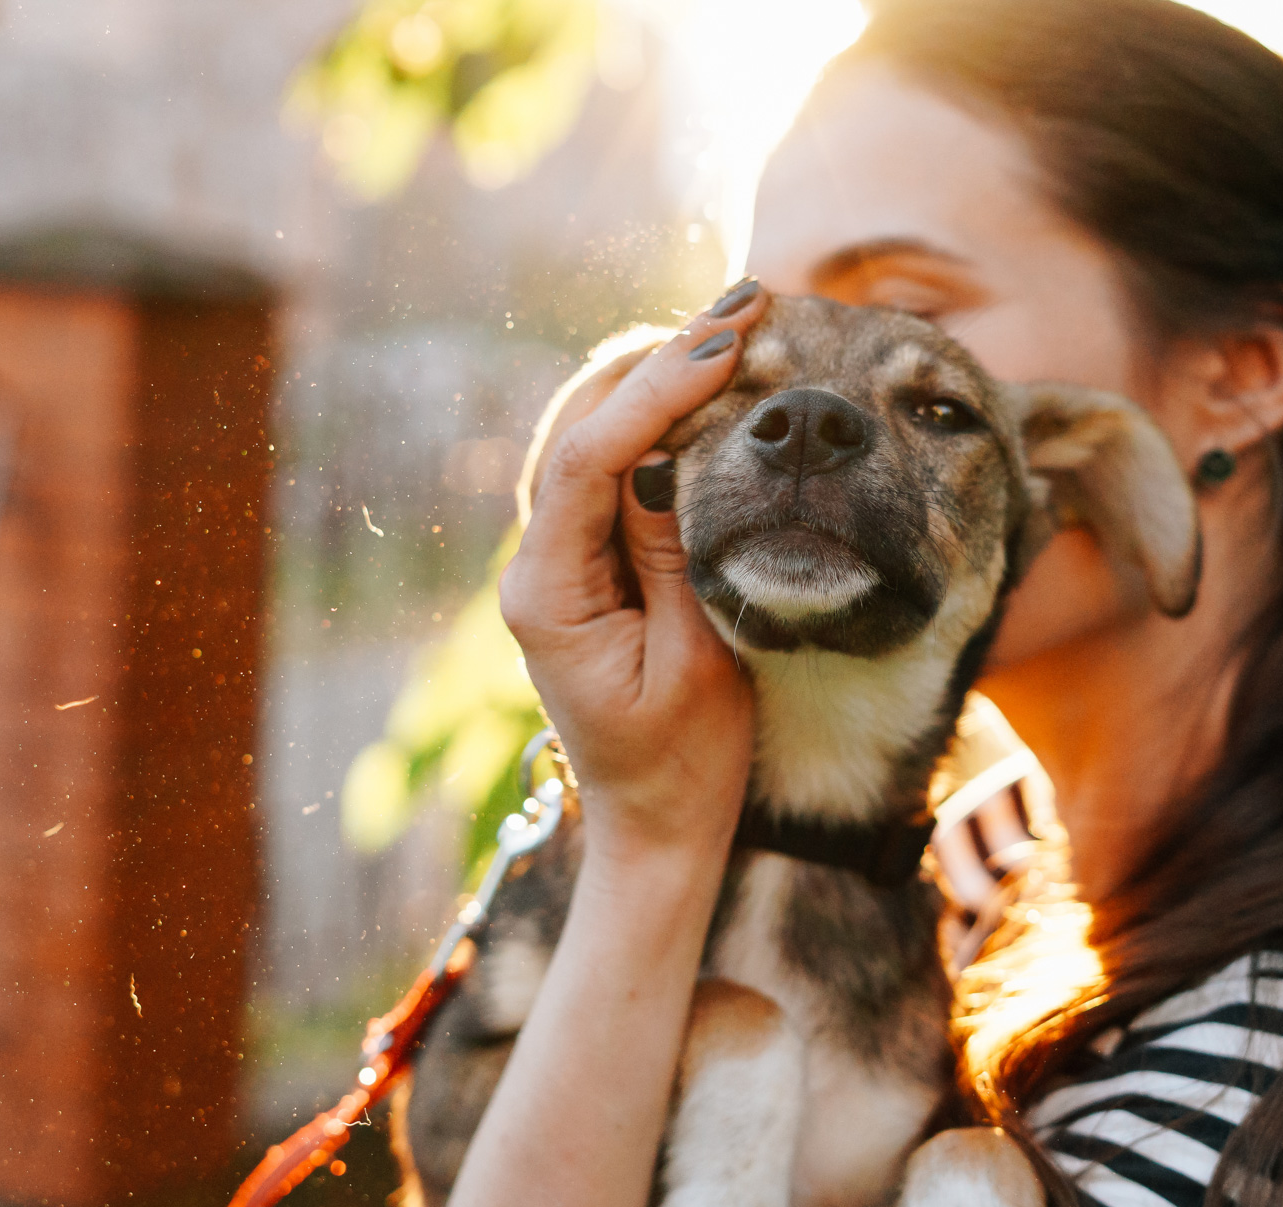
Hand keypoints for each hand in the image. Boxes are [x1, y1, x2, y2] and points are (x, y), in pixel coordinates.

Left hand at [500, 283, 767, 863]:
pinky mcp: (585, 564)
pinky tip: (705, 385)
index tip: (726, 342)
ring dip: (657, 379)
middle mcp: (536, 568)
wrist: (658, 826)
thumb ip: (676, 553)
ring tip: (733, 326)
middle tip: (746, 304)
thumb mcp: (698, 661)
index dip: (655, 393)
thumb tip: (669, 450)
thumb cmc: (685, 763)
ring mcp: (556, 562)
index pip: (586, 462)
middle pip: (579, 430)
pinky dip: (654, 420)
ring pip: (590, 437)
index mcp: (547, 596)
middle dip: (659, 362)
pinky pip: (610, 471)